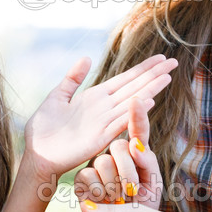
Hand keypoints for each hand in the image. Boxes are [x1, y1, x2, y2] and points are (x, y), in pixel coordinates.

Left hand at [23, 54, 176, 179]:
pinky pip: (120, 122)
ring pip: (132, 102)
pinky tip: (150, 102)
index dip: (144, 68)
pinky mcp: (99, 138)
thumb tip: (86, 57)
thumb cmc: (44, 130)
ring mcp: (104, 123)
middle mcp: (104, 108)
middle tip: (174, 62)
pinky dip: (134, 112)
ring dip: (150, 90)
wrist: (37, 154)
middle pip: (134, 87)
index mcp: (96, 97)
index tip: (161, 58)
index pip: (126, 79)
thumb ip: (73, 78)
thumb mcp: (58, 96)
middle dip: (154, 74)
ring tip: (167, 77)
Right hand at [74, 98, 161, 211]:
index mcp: (135, 152)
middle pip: (119, 147)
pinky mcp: (82, 180)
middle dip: (129, 171)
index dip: (137, 115)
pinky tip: (103, 202)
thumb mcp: (153, 183)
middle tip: (132, 192)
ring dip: (115, 185)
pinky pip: (88, 176)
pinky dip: (99, 192)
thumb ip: (148, 161)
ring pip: (103, 162)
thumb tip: (134, 143)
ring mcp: (96, 166)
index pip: (137, 129)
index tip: (136, 100)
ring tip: (120, 200)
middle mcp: (114, 155)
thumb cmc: (143, 207)